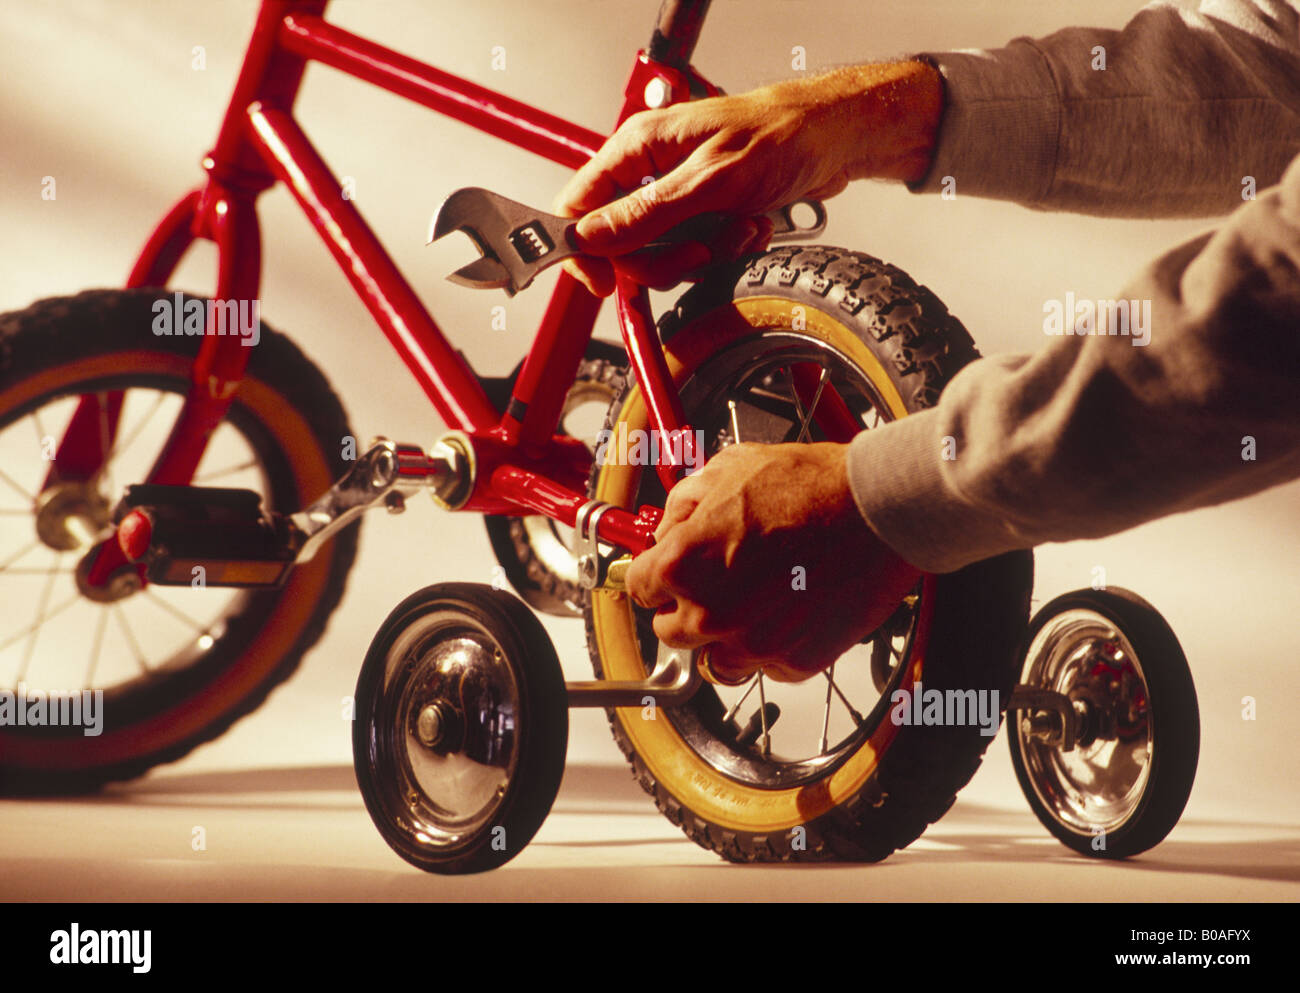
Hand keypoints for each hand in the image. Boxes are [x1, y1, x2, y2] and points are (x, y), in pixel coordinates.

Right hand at [554, 60, 942, 295]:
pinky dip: (726, 250)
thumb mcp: (708, 182)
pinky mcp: (704, 215)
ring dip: (705, 255)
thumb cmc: (780, 136)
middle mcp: (650, 172)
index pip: (577, 208)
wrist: (833, 140)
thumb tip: (591, 238)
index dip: (585, 251)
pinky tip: (749, 227)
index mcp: (636, 149)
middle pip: (622, 245)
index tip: (605, 282)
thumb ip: (645, 214)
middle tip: (699, 252)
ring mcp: (677, 196)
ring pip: (662, 256)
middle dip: (665, 259)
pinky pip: (697, 255)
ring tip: (738, 228)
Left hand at [624, 442, 922, 682]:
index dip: (653, 575)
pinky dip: (771, 649)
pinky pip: (765, 668)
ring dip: (723, 639)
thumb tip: (668, 529)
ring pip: (715, 662)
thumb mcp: (728, 469)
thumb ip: (683, 504)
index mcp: (684, 564)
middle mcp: (711, 613)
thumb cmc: (811, 485)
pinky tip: (787, 614)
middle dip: (684, 608)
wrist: (878, 508)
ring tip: (749, 606)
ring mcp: (753, 643)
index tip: (663, 575)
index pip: (639, 587)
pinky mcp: (795, 661)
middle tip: (711, 586)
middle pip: (670, 632)